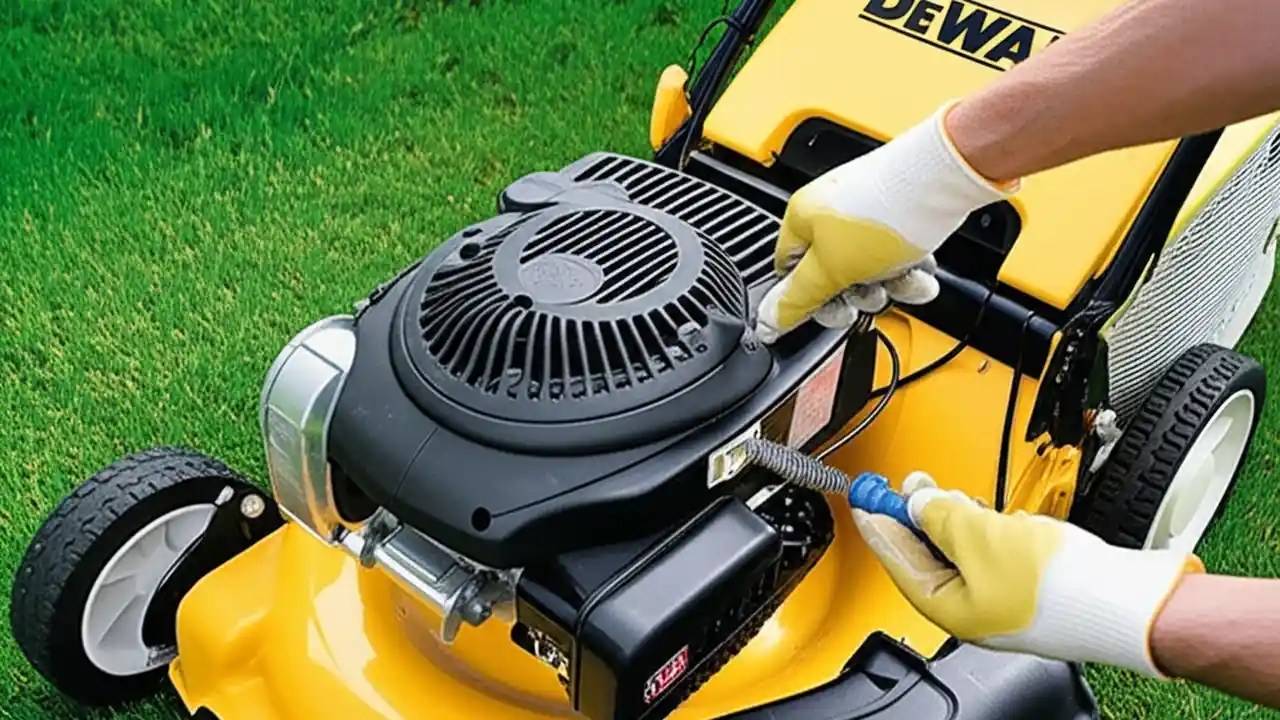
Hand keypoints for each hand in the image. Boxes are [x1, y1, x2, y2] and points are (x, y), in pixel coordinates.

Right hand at [754, 104, 1014, 343]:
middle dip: (859, 293)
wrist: (944, 178)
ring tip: (905, 278)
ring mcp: (865, 212)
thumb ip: (798, 299)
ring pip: (870, 269)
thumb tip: (766, 321)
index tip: (833, 311)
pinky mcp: (897, 213)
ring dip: (892, 284)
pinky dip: (910, 268)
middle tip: (872, 294)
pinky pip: (896, 254)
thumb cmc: (886, 211)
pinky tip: (920, 268)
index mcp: (803, 219)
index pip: (789, 272)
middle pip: (834, 275)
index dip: (810, 298)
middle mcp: (831, 213)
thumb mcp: (832, 270)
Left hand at [853, 474, 1203, 675]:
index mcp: (949, 609)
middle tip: (912, 485)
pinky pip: (994, 552)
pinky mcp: (1031, 585)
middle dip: (920, 516)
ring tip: (954, 495)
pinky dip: (988, 529)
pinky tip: (994, 514)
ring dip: (956, 519)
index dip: (880, 523)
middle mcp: (973, 609)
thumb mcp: (980, 537)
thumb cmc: (1059, 587)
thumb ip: (939, 515)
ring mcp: (1002, 599)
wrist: (1127, 600)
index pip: (897, 561)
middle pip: (928, 555)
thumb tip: (918, 502)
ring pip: (963, 551)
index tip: (865, 498)